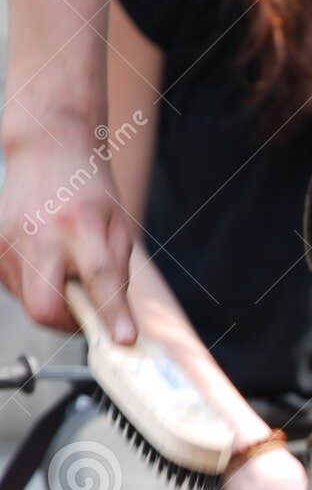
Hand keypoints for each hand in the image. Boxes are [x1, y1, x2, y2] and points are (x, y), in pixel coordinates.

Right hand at [0, 117, 135, 341]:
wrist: (47, 150)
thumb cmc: (88, 192)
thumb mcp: (117, 229)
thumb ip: (117, 278)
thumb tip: (119, 329)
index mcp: (80, 225)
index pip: (98, 277)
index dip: (111, 313)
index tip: (123, 339)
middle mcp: (39, 234)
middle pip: (44, 307)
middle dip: (65, 323)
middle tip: (83, 312)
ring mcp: (10, 241)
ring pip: (29, 303)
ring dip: (52, 301)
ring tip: (65, 271)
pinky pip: (16, 288)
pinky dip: (35, 287)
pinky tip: (46, 264)